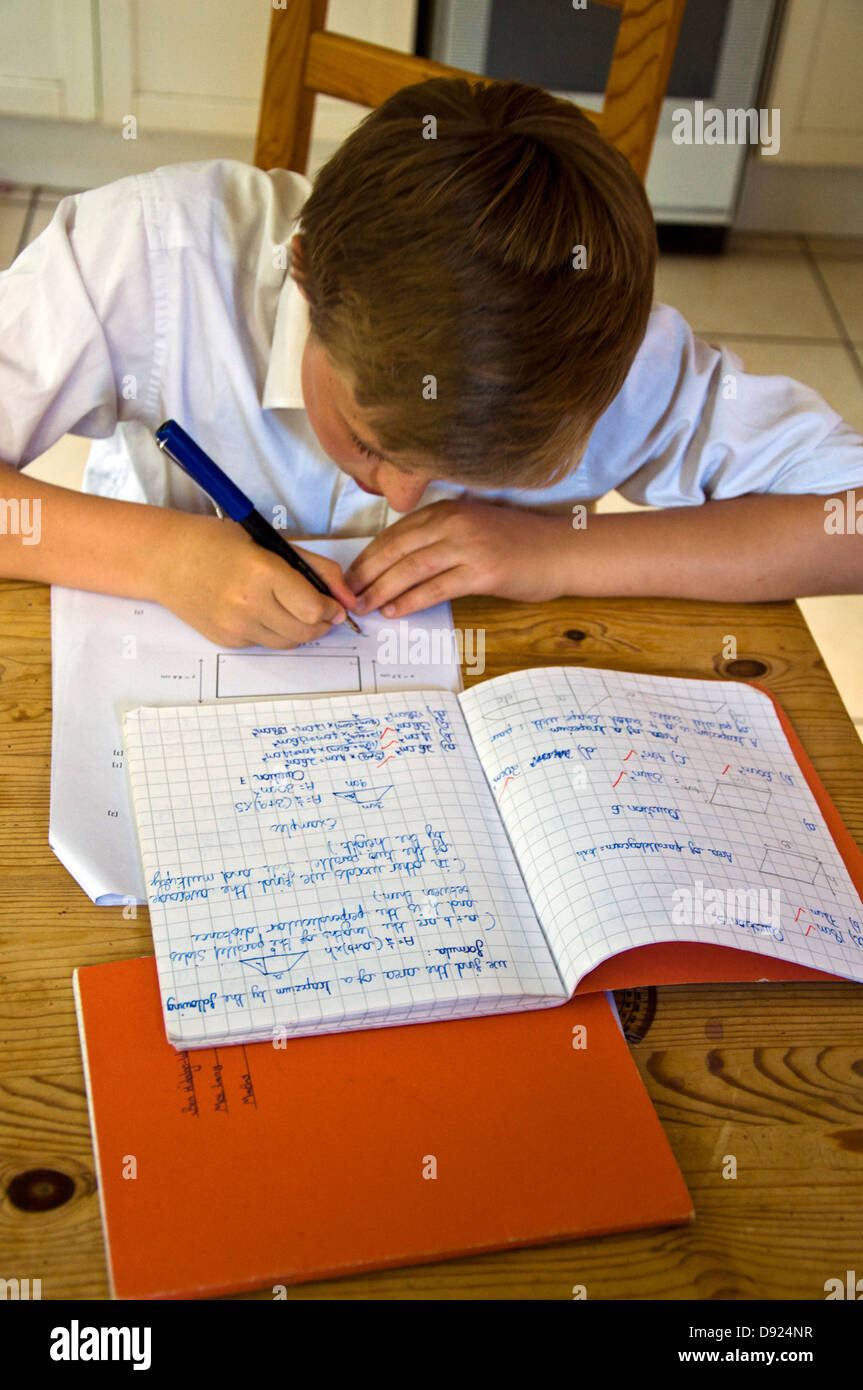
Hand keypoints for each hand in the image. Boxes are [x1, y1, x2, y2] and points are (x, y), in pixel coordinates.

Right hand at [152, 513, 359, 647]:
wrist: (165, 560)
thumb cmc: (218, 542)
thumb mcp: (271, 542)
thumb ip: (315, 567)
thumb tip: (348, 597)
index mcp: (263, 572)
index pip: (314, 608)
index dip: (331, 608)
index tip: (334, 603)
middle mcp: (248, 604)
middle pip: (306, 631)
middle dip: (322, 623)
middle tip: (321, 610)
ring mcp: (235, 626)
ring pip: (288, 643)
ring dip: (300, 630)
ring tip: (294, 610)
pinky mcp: (226, 640)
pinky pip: (265, 643)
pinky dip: (274, 632)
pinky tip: (263, 611)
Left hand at [344, 500, 568, 617]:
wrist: (563, 551)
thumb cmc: (519, 544)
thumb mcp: (474, 527)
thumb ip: (440, 536)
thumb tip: (401, 562)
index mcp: (447, 510)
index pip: (394, 533)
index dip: (368, 557)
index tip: (351, 576)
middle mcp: (454, 522)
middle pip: (396, 549)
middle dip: (366, 575)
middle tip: (348, 596)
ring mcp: (468, 546)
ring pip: (410, 569)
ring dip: (382, 590)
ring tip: (365, 607)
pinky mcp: (482, 572)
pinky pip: (436, 588)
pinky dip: (410, 600)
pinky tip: (395, 611)